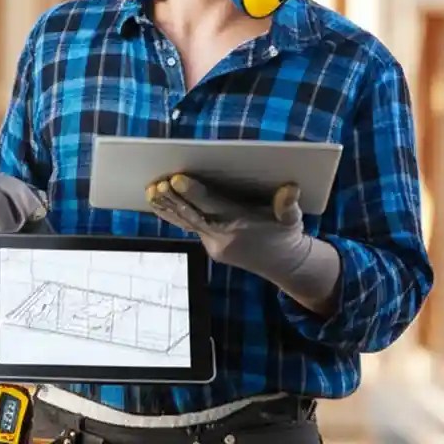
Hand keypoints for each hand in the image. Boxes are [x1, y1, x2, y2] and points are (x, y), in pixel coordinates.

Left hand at [146, 174, 341, 315]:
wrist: (285, 265)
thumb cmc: (287, 235)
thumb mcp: (293, 220)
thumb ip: (288, 205)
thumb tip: (291, 189)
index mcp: (240, 224)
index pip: (211, 206)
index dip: (193, 192)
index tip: (176, 179)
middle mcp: (223, 236)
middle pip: (192, 215)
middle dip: (172, 200)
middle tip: (156, 184)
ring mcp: (214, 245)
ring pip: (186, 223)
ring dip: (167, 207)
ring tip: (150, 191)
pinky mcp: (211, 248)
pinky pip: (189, 228)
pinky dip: (174, 215)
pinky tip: (159, 203)